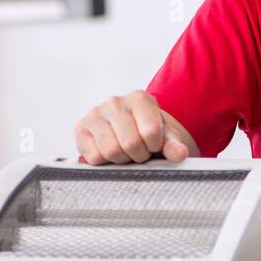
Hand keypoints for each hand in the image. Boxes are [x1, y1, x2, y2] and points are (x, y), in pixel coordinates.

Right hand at [74, 90, 199, 163]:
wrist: (130, 131)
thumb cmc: (150, 133)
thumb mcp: (167, 136)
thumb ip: (174, 144)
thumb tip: (179, 154)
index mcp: (140, 98)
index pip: (151, 131)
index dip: (155, 146)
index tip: (154, 145)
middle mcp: (115, 102)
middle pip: (130, 144)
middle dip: (139, 155)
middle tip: (140, 152)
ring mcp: (95, 114)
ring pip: (111, 151)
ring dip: (122, 160)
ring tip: (126, 152)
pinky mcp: (80, 129)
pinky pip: (94, 157)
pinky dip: (105, 162)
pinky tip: (110, 152)